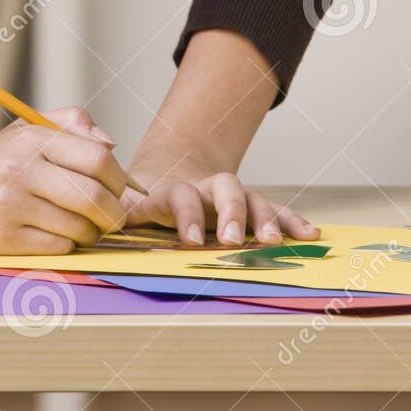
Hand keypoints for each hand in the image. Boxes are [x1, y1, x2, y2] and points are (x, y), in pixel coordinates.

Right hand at [0, 105, 129, 255]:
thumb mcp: (25, 129)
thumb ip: (71, 125)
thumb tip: (111, 145)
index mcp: (32, 139)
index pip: (98, 159)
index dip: (119, 179)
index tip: (119, 190)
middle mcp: (20, 169)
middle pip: (94, 198)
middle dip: (113, 213)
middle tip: (112, 218)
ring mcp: (9, 206)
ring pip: (78, 228)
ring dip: (89, 233)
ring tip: (80, 226)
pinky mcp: (1, 238)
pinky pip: (57, 247)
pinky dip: (65, 244)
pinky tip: (54, 235)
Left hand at [120, 156, 319, 247]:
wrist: (168, 170)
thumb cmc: (143, 197)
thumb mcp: (126, 201)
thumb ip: (119, 208)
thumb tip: (99, 219)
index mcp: (172, 191)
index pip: (181, 196)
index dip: (187, 215)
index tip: (191, 240)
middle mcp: (205, 190)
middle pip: (224, 189)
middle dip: (231, 212)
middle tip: (234, 238)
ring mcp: (230, 198)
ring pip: (252, 198)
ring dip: (265, 218)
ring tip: (274, 241)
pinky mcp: (249, 207)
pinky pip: (274, 211)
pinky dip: (291, 220)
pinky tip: (311, 233)